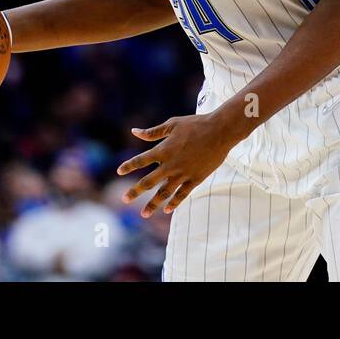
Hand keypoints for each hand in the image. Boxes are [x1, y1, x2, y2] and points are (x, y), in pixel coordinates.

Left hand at [117, 113, 236, 217]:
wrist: (220, 131)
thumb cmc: (195, 124)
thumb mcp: (172, 124)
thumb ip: (153, 132)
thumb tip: (134, 132)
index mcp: (163, 150)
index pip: (140, 160)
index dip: (129, 166)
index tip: (119, 171)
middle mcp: (170, 165)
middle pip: (148, 181)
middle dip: (135, 191)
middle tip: (124, 199)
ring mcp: (183, 174)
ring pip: (164, 193)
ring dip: (153, 204)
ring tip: (144, 214)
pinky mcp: (195, 179)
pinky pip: (182, 194)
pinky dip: (174, 203)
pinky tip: (167, 210)